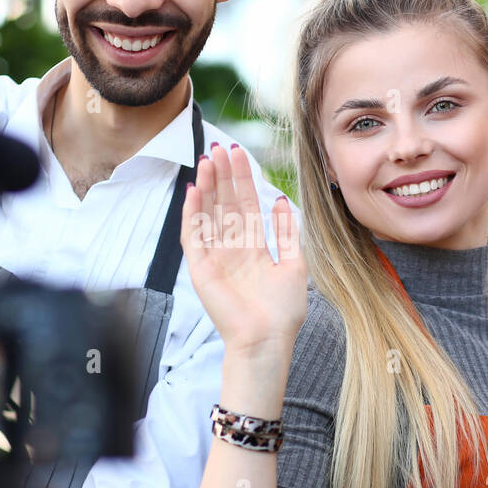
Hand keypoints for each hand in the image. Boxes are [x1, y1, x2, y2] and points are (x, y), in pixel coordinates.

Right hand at [180, 143, 306, 354]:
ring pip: (208, 213)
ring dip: (208, 186)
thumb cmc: (283, 311)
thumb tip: (281, 200)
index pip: (245, 204)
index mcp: (253, 246)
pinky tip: (195, 190)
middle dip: (223, 175)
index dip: (242, 179)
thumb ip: (287, 232)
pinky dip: (192, 213)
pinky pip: (193, 235)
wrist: (267, 340)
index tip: (239, 153)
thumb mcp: (294, 263)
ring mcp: (214, 257)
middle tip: (220, 146)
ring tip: (208, 159)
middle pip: (225, 203)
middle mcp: (231, 248)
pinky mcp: (200, 268)